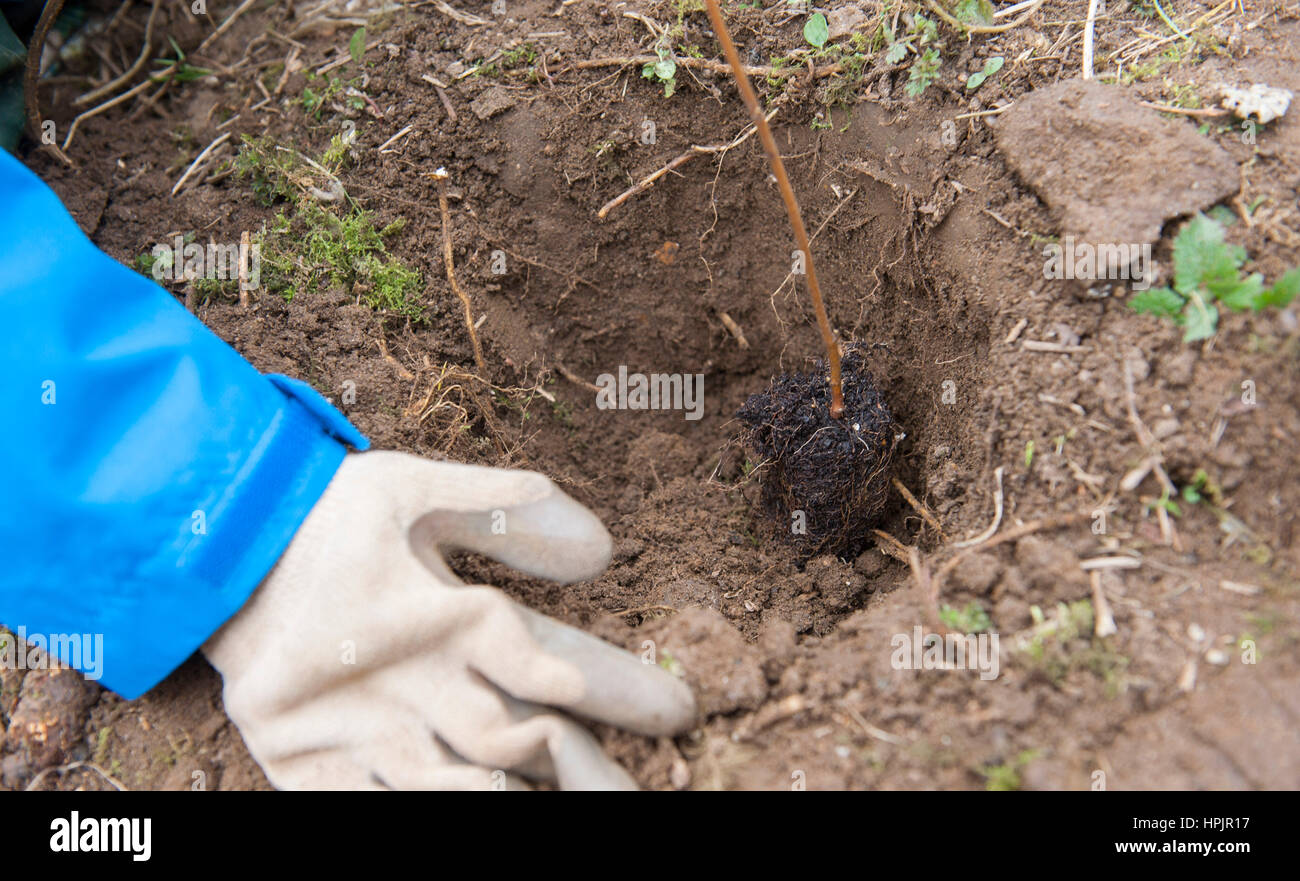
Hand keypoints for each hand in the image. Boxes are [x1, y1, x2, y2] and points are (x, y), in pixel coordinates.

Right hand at [202, 451, 694, 789]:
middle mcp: (413, 682)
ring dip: (517, 801)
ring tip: (585, 812)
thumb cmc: (324, 517)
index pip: (549, 666)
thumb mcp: (414, 488)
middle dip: (591, 770)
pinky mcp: (308, 764)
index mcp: (445, 616)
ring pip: (458, 787)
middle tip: (648, 796)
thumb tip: (605, 549)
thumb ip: (507, 509)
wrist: (209, 551)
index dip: (618, 689)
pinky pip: (375, 809)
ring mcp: (360, 731)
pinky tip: (479, 812)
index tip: (675, 709)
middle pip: (519, 743)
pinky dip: (426, 814)